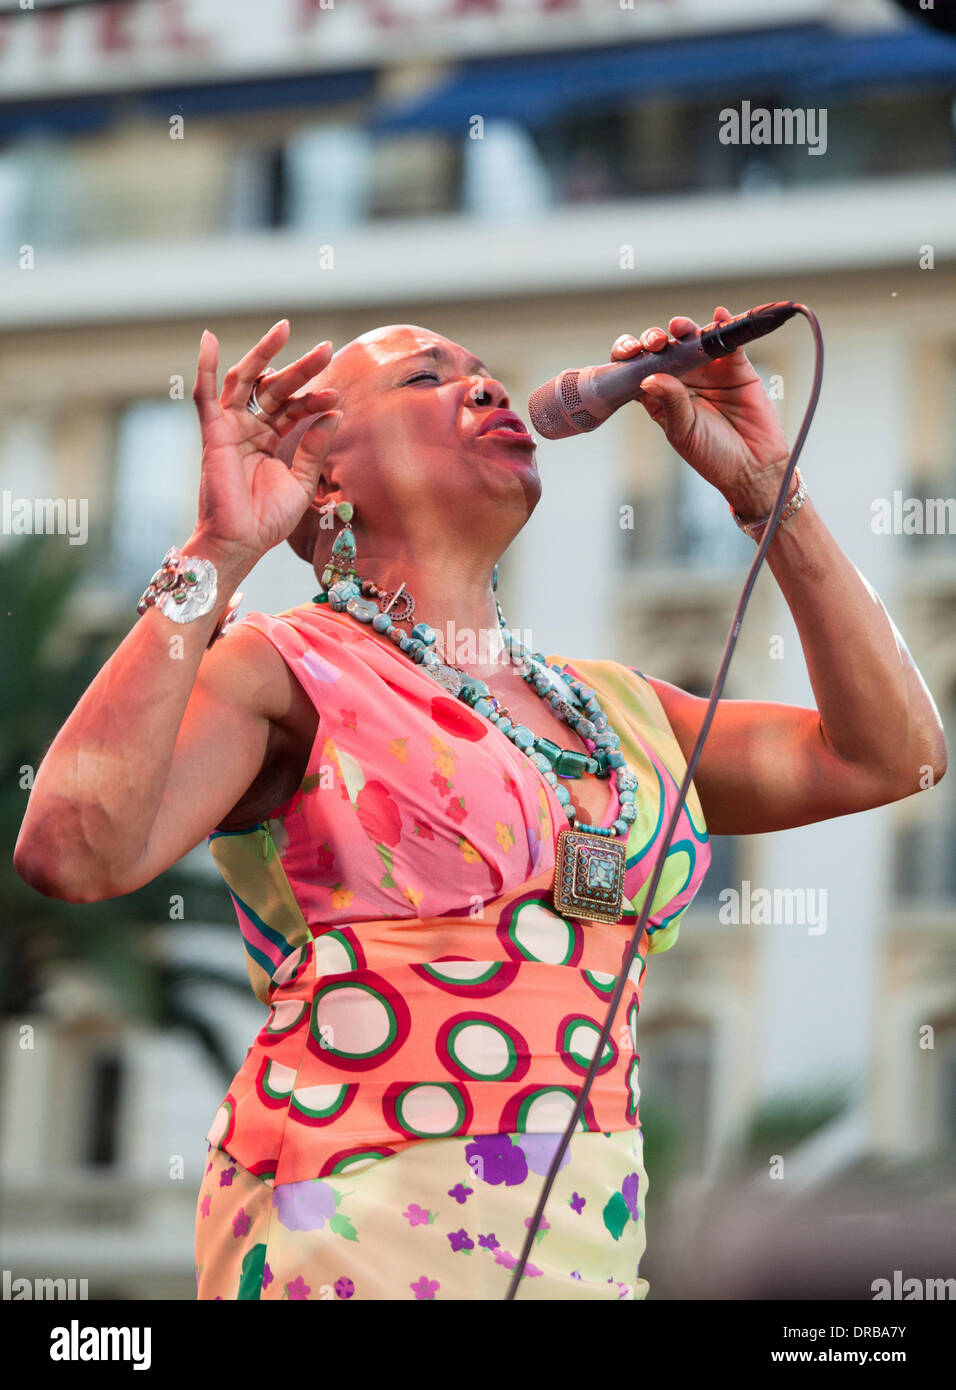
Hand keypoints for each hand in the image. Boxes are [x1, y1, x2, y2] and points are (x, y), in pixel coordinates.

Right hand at [190, 320, 340, 565]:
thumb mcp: (302, 481)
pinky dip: (204, 367)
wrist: (242, 542)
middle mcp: (249, 429)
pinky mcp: (213, 434)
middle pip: (274, 388)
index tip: (335, 393)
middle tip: (325, 347)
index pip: (294, 408)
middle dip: (300, 368)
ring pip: (247, 382)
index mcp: (269, 439)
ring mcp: (230, 429)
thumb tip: (335, 412)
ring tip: (284, 330)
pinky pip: (204, 395)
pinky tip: (208, 340)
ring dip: (264, 355)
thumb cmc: (268, 519)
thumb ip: (315, 447)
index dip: (314, 399)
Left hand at [611, 306, 792, 516]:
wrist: (754, 467)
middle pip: (661, 349)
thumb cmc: (713, 457)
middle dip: (654, 339)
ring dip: (683, 329)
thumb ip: (670, 402)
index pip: (637, 369)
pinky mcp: (736, 365)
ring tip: (680, 328)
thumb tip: (649, 378)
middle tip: (657, 343)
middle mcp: (681, 379)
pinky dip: (724, 324)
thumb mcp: (683, 432)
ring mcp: (708, 370)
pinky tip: (719, 316)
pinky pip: (728, 340)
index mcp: (660, 397)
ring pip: (691, 339)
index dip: (629, 357)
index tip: (628, 355)